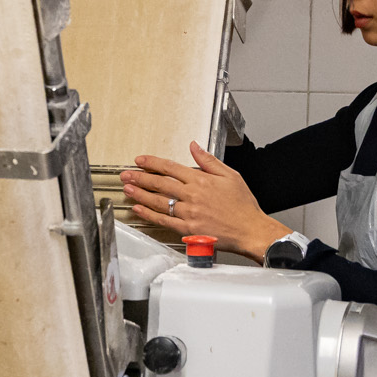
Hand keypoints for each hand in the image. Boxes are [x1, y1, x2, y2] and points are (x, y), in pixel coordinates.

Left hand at [121, 143, 290, 261]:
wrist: (250, 230)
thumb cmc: (243, 206)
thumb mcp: (230, 175)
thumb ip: (208, 160)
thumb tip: (194, 146)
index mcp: (202, 180)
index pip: (171, 167)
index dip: (153, 163)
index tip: (140, 160)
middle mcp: (193, 195)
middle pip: (160, 183)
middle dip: (140, 177)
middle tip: (126, 174)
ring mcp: (189, 213)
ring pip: (159, 201)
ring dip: (140, 194)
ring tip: (127, 189)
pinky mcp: (188, 229)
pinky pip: (164, 220)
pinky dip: (149, 214)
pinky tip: (139, 209)